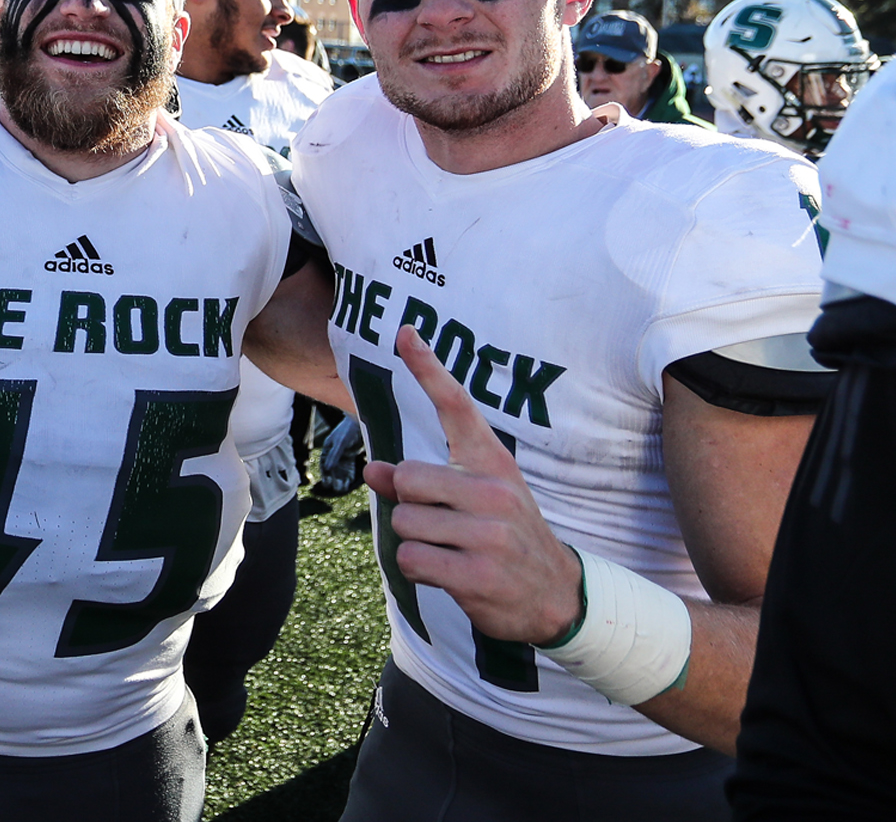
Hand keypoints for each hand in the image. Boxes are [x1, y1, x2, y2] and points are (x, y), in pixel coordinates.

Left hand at [362, 325, 581, 643]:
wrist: (556, 596)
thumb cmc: (504, 538)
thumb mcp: (474, 501)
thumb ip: (422, 484)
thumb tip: (371, 469)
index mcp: (493, 463)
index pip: (457, 406)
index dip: (429, 368)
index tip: (405, 333)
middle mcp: (494, 490)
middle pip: (406, 478)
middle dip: (408, 504)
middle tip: (441, 524)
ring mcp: (490, 532)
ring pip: (403, 522)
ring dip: (414, 542)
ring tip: (451, 552)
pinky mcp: (479, 573)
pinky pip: (411, 559)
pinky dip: (419, 570)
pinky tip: (450, 575)